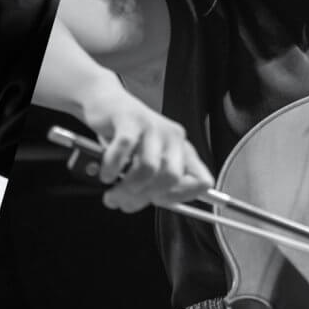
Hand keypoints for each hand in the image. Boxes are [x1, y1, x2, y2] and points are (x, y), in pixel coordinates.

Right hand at [72, 79, 211, 212]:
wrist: (105, 104)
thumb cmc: (126, 137)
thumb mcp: (144, 162)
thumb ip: (148, 186)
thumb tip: (133, 205)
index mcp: (183, 151)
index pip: (202, 181)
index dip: (181, 197)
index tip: (157, 201)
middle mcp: (173, 137)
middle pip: (171, 178)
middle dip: (144, 196)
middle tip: (124, 200)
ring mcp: (153, 126)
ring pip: (148, 168)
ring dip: (126, 186)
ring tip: (112, 189)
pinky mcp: (130, 119)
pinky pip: (124, 149)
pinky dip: (111, 167)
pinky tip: (106, 173)